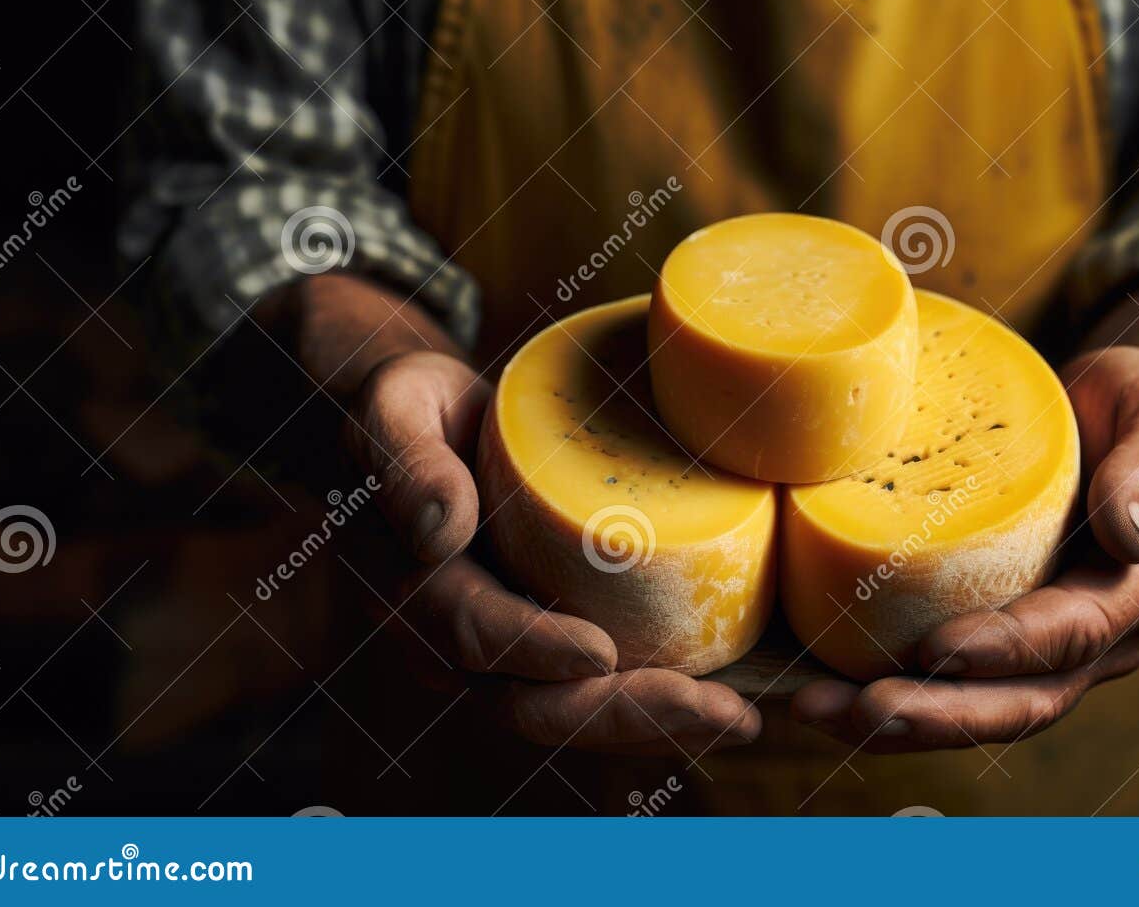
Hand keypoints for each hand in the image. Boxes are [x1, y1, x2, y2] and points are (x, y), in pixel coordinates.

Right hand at [345, 346, 759, 755]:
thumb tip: (442, 530)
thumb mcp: (397, 410)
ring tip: (741, 720)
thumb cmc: (414, 410)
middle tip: (716, 711)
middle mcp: (456, 642)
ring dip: (660, 728)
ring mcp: (505, 657)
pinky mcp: (549, 651)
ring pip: (576, 718)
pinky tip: (733, 709)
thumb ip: (408, 462)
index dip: (534, 648)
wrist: (426, 426)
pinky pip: (601, 698)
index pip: (472, 632)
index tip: (599, 652)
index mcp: (416, 586)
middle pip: (534, 705)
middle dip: (627, 715)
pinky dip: (664, 712)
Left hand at [790, 346, 1138, 751]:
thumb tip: (1126, 537)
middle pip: (1021, 701)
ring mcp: (1045, 648)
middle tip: (862, 709)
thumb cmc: (1137, 402)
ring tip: (817, 710)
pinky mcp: (996, 637)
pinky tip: (814, 689)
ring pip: (977, 708)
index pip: (1074, 637)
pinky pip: (943, 683)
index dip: (1008, 650)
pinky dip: (877, 692)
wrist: (1113, 411)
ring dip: (898, 721)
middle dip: (940, 715)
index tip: (938, 650)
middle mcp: (1097, 638)